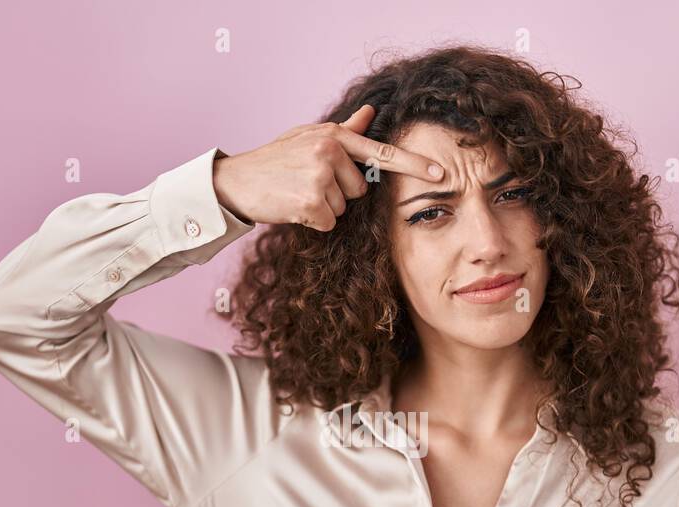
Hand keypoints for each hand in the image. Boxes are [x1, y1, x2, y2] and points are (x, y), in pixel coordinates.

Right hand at [211, 104, 443, 230]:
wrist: (238, 181)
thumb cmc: (276, 160)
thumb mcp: (309, 138)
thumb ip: (344, 131)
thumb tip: (371, 111)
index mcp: (334, 136)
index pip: (382, 153)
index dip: (414, 166)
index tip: (440, 173)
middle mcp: (330, 151)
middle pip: (360, 190)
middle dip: (338, 193)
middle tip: (308, 183)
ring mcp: (321, 176)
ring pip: (344, 208)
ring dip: (323, 207)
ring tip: (298, 192)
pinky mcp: (312, 201)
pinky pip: (329, 222)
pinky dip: (313, 221)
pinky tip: (294, 206)